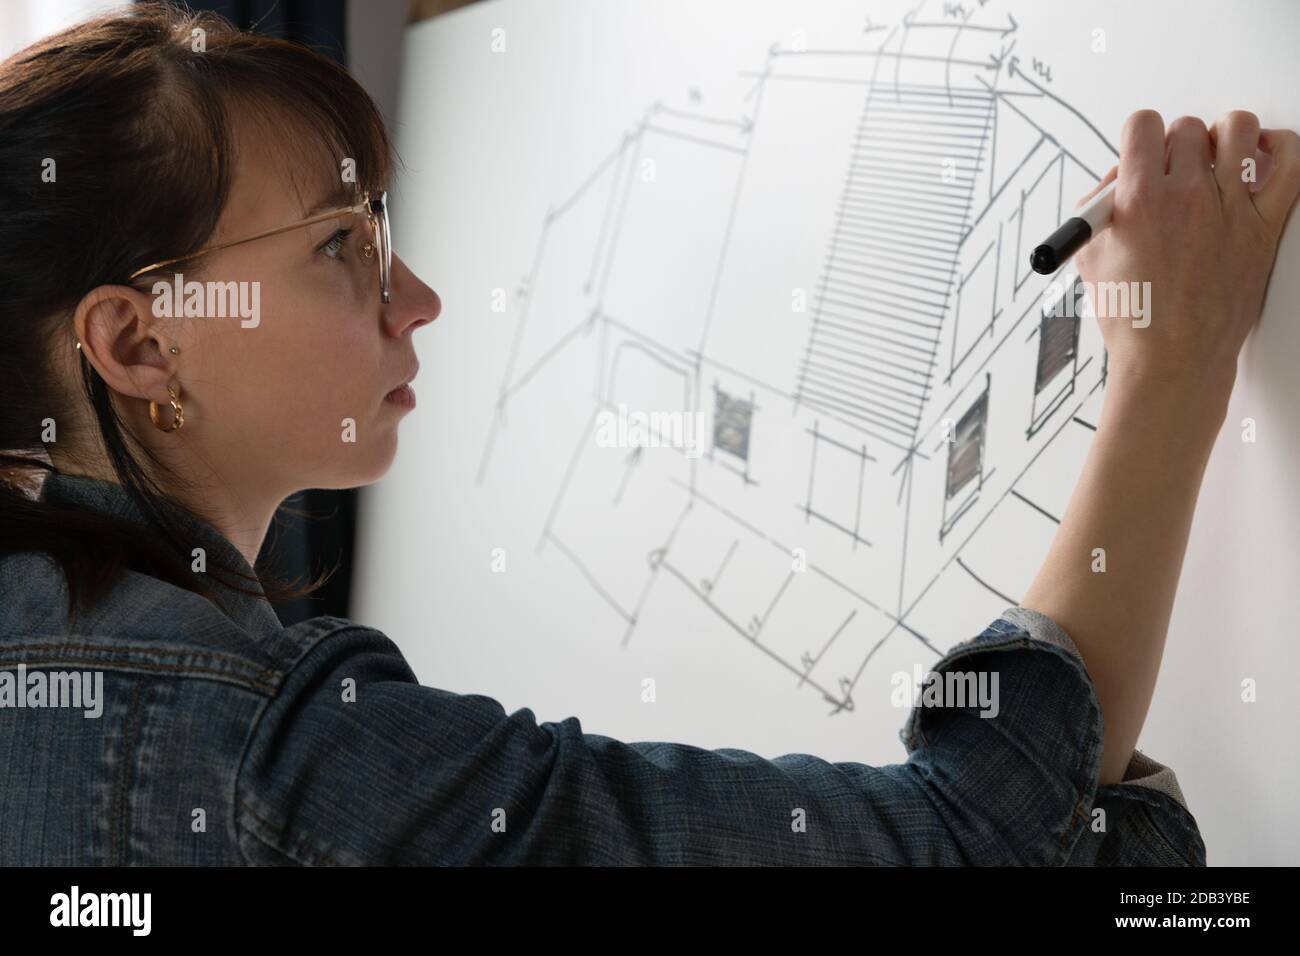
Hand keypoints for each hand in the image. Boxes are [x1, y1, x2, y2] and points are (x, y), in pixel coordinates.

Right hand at [1073, 111, 1299, 406]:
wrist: (1171, 360)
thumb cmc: (1134, 318)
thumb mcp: (1092, 259)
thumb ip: (1097, 212)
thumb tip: (1113, 184)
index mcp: (1138, 200)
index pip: (1142, 125)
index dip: (1139, 135)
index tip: (1142, 153)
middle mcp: (1185, 197)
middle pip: (1187, 128)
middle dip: (1177, 144)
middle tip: (1175, 172)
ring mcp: (1229, 208)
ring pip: (1239, 130)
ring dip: (1225, 137)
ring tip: (1217, 160)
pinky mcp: (1263, 226)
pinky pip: (1290, 163)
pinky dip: (1281, 148)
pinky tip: (1263, 157)